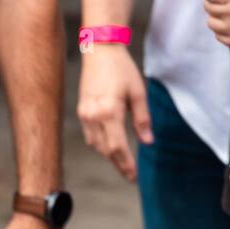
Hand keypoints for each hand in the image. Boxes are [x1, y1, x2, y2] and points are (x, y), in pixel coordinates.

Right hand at [77, 44, 151, 180]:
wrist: (99, 51)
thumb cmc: (122, 69)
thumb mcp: (138, 92)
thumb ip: (142, 119)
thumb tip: (148, 142)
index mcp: (109, 112)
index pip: (118, 147)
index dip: (126, 164)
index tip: (134, 177)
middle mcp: (93, 117)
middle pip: (106, 150)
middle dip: (118, 163)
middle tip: (130, 174)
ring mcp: (84, 116)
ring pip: (96, 145)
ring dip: (109, 153)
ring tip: (122, 160)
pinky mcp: (81, 112)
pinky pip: (90, 136)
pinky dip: (101, 143)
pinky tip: (110, 143)